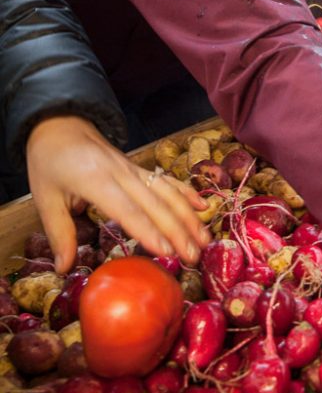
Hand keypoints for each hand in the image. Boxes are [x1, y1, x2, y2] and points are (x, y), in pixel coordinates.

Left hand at [26, 115, 210, 273]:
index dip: (149, 232)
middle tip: (195, 256)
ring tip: (205, 239)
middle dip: (178, 230)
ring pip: (168, 192)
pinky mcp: (138, 168)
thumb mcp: (45, 198)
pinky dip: (186, 192)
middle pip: (156, 204)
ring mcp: (133, 169)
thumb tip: (64, 268)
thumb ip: (59, 233)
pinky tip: (203, 206)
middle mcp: (121, 173)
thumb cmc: (50, 162)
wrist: (60, 124)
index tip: (167, 252)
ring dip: (188, 215)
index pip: (128, 210)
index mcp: (96, 181)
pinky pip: (167, 180)